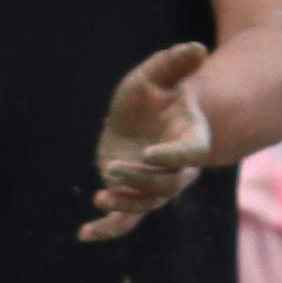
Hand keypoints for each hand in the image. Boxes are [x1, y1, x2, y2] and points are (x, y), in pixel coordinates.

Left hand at [78, 40, 216, 242]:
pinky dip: (107, 229)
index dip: (172, 156)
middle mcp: (178, 168)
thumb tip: (196, 48)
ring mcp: (155, 184)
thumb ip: (176, 63)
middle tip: (112, 169)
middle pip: (168, 185)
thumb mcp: (158, 74)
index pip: (190, 154)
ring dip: (125, 204)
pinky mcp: (133, 193)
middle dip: (141, 181)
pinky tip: (84, 234)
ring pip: (147, 204)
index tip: (150, 153)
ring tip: (101, 198)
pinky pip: (126, 219)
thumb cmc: (157, 92)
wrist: (148, 114)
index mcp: (191, 139)